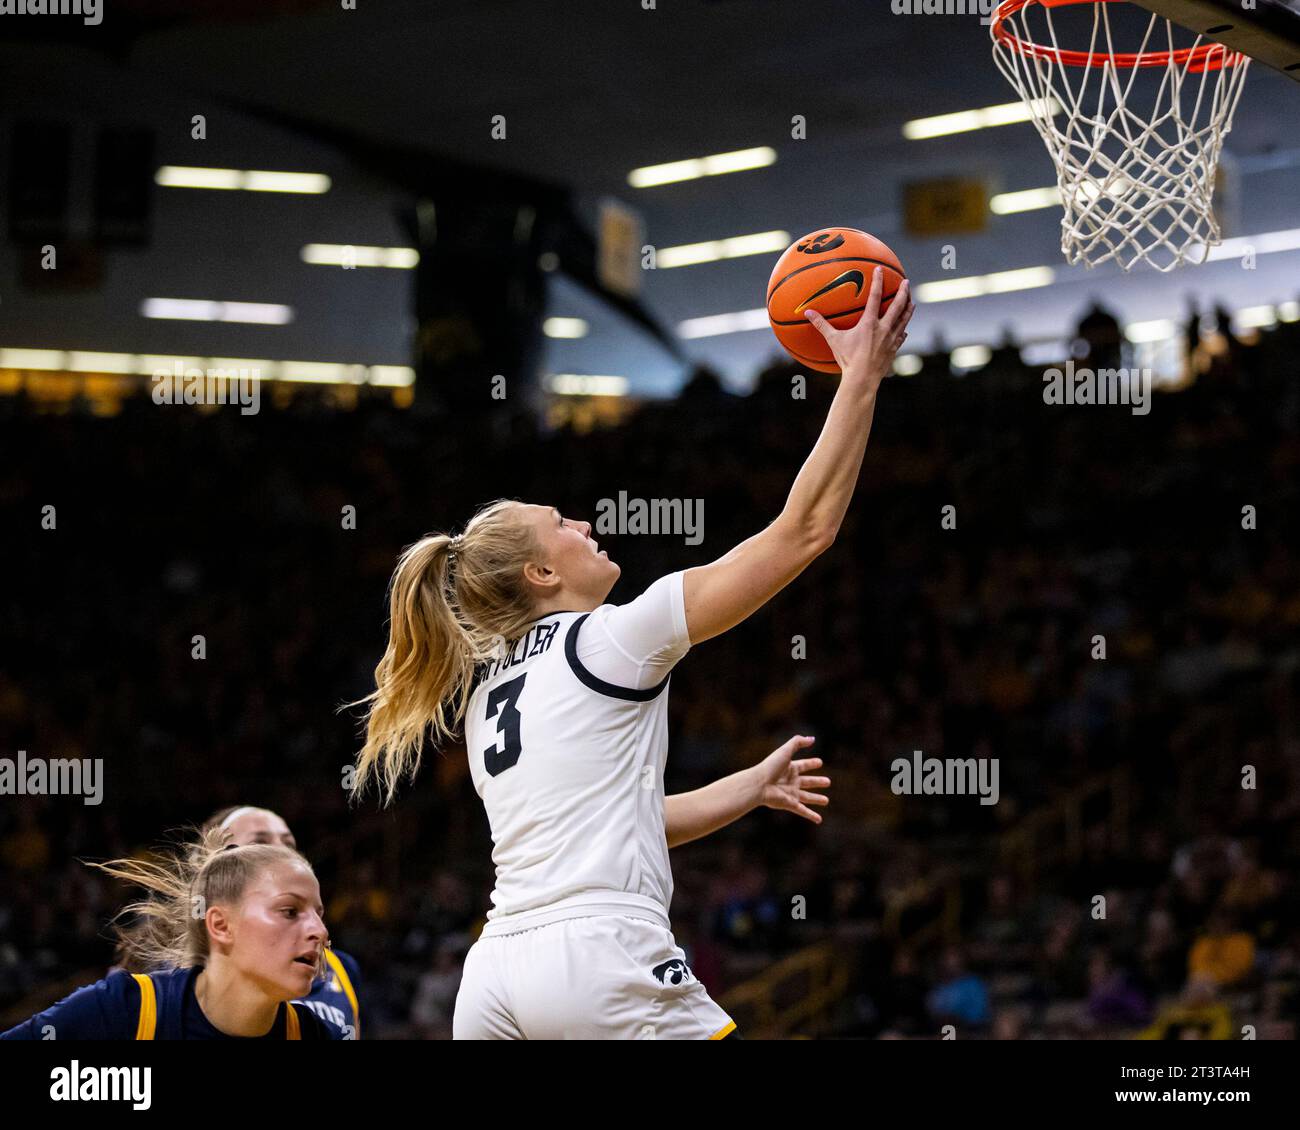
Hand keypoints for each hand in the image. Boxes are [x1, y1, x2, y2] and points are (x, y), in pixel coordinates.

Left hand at [755, 735, 829, 823]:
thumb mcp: (785, 751)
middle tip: (828, 782)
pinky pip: (803, 811)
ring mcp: (791, 793)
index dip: (811, 764)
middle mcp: (791, 781)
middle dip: (817, 782)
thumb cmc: (770, 766)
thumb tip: (812, 738)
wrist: (759, 784)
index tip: (820, 762)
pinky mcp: (790, 804)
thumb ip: (798, 742)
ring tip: (826, 800)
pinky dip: (811, 815)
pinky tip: (819, 820)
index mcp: (789, 768)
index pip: (803, 765)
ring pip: (807, 797)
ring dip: (816, 799)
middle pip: (807, 782)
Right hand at [804, 271, 913, 385]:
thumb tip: (807, 313)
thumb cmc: (847, 360)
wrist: (862, 379)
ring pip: (904, 320)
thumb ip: (821, 325)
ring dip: (909, 309)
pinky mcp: (894, 350)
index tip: (880, 270)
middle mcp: (884, 328)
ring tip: (912, 301)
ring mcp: (891, 339)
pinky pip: (901, 337)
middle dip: (903, 292)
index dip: (878, 281)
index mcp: (869, 323)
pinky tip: (904, 330)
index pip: (875, 297)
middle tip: (906, 281)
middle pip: (898, 306)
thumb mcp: (833, 340)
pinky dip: (903, 330)